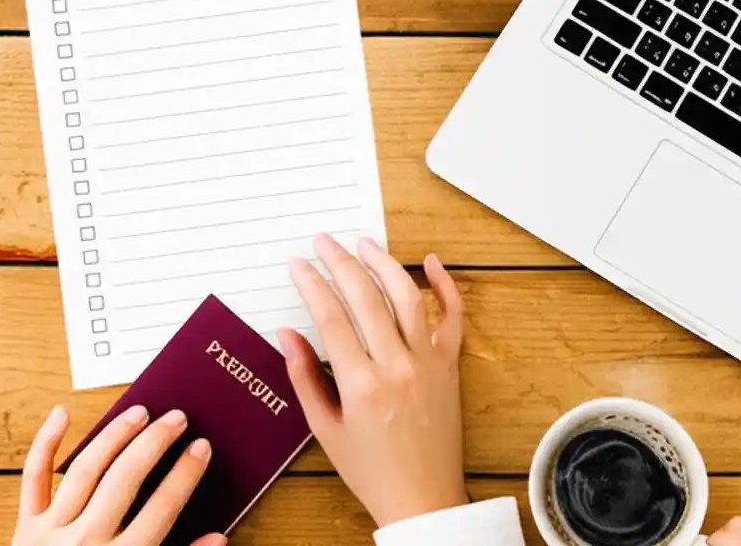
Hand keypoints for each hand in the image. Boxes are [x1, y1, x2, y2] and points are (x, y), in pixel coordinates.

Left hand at [12, 404, 225, 545]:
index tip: (202, 447)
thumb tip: (218, 538)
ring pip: (86, 470)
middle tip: (177, 418)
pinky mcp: (24, 528)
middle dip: (155, 443)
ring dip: (114, 435)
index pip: (162, 508)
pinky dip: (46, 443)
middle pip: (126, 480)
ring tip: (139, 412)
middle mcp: (87, 543)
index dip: (185, 474)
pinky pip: (34, 478)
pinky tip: (62, 413)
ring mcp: (52, 532)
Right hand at [278, 234, 466, 527]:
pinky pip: (453, 316)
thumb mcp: (325, 428)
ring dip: (384, 263)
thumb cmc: (372, 470)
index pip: (331, 316)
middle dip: (340, 262)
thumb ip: (304, 377)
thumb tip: (287, 334)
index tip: (298, 265)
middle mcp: (396, 366)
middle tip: (324, 243)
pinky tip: (430, 262)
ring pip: (407, 296)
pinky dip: (445, 286)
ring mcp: (428, 362)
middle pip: (365, 297)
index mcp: (361, 385)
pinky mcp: (450, 365)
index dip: (311, 284)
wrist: (422, 497)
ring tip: (364, 243)